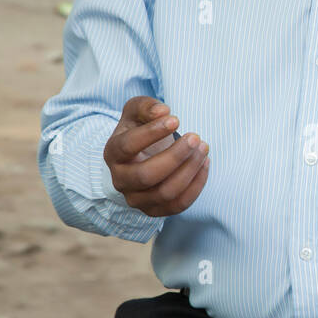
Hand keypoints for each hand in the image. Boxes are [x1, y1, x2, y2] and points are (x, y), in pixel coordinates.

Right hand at [103, 96, 209, 216]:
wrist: (137, 158)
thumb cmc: (138, 130)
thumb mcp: (136, 112)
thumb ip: (146, 107)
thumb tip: (162, 111)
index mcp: (113, 153)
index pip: (128, 146)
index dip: (152, 132)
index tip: (176, 119)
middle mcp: (120, 179)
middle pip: (147, 175)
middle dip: (175, 157)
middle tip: (195, 138)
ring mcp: (136, 199)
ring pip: (165, 193)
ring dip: (189, 170)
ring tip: (203, 149)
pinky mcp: (154, 210)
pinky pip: (178, 205)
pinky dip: (196, 186)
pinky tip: (204, 164)